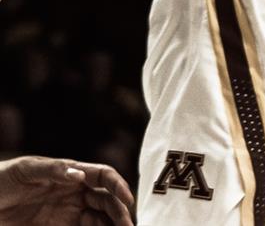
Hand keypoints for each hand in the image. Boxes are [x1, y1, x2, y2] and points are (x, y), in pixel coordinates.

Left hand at [0, 156, 134, 225]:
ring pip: (100, 219)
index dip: (118, 186)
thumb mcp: (26, 170)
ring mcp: (69, 213)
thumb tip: (79, 174)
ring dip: (112, 225)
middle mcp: (76, 194)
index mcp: (72, 174)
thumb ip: (53, 169)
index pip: (104, 177)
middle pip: (107, 201)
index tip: (127, 199)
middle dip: (120, 212)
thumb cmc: (3, 179)